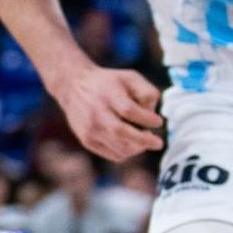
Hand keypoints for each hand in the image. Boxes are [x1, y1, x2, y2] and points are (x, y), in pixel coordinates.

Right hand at [48, 63, 163, 160]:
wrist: (73, 87)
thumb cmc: (108, 83)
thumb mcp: (130, 77)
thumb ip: (147, 91)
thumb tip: (153, 113)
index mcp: (108, 94)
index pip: (129, 110)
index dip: (147, 119)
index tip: (158, 121)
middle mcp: (96, 113)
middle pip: (121, 132)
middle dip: (144, 140)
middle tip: (158, 142)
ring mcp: (90, 129)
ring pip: (119, 147)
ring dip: (137, 147)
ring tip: (144, 139)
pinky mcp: (87, 140)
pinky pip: (113, 154)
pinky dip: (127, 152)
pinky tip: (131, 143)